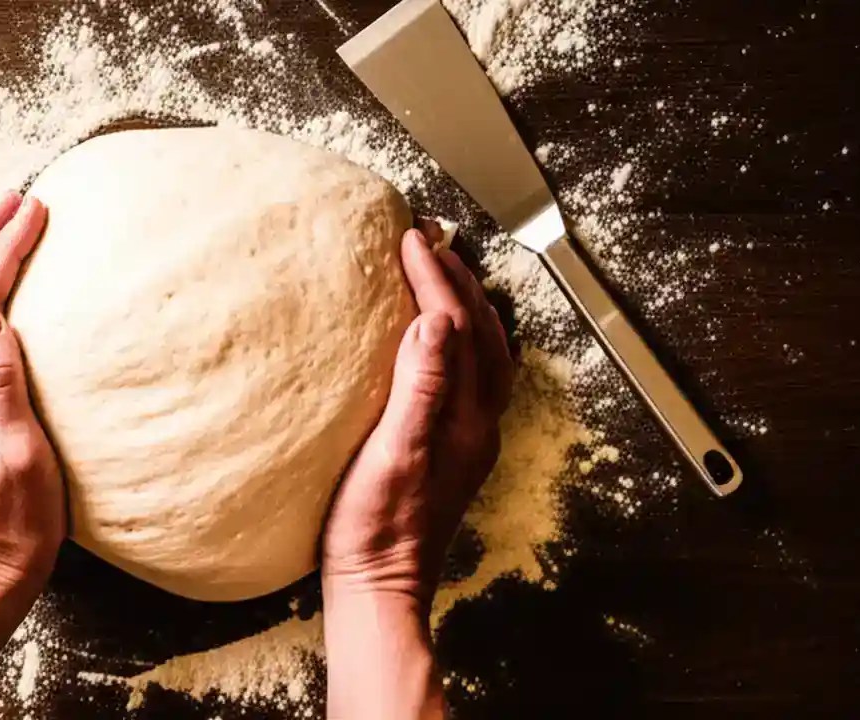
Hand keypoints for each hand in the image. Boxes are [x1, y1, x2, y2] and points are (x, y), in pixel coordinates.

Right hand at [322, 224, 514, 604]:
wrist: (379, 588)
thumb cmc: (375, 529)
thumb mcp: (392, 456)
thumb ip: (420, 390)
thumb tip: (438, 321)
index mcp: (466, 419)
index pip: (458, 327)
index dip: (435, 278)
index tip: (409, 239)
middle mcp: (479, 423)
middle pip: (483, 331)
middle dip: (457, 278)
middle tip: (427, 238)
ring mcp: (470, 435)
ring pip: (484, 350)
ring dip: (465, 303)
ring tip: (439, 269)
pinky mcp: (453, 446)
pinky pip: (471, 373)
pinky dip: (461, 336)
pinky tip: (437, 334)